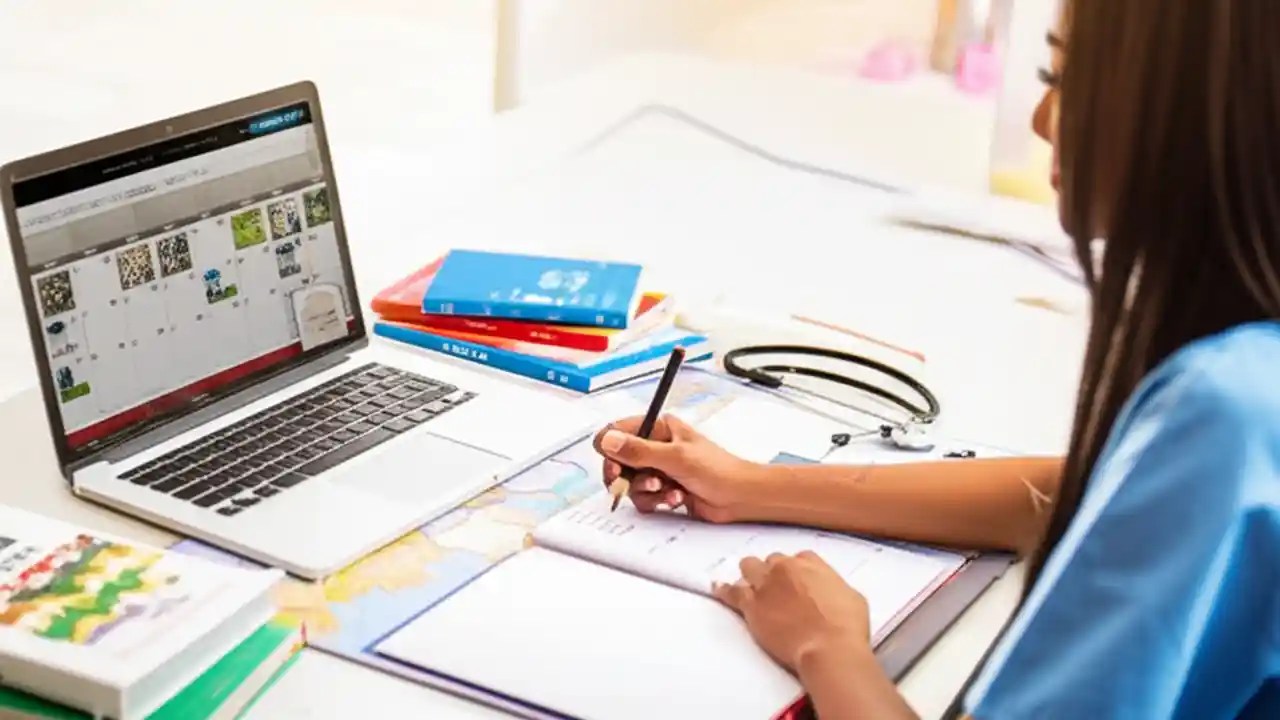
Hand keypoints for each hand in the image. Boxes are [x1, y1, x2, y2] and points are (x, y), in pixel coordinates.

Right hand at [592, 413, 762, 522]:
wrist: (740, 497)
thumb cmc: (718, 470)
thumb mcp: (676, 457)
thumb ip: (639, 450)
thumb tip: (608, 440)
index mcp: (658, 427)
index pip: (619, 431)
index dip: (611, 449)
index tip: (615, 467)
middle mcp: (655, 445)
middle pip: (619, 460)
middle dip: (629, 475)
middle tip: (642, 482)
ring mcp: (658, 468)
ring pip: (631, 482)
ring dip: (647, 490)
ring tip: (667, 490)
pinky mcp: (662, 489)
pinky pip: (643, 497)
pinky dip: (657, 501)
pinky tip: (677, 499)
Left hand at [713, 551, 871, 673]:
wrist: (828, 647)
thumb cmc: (846, 626)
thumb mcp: (852, 597)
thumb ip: (833, 587)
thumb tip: (830, 592)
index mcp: (811, 563)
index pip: (799, 557)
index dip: (797, 570)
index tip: (797, 580)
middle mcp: (785, 568)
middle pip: (772, 561)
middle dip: (773, 572)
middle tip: (777, 587)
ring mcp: (765, 584)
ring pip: (748, 567)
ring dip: (750, 575)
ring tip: (750, 584)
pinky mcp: (750, 605)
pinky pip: (731, 591)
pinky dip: (724, 590)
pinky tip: (718, 588)